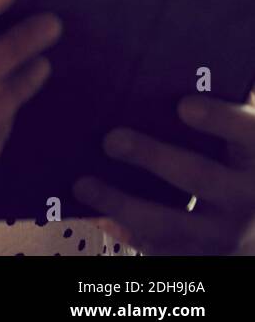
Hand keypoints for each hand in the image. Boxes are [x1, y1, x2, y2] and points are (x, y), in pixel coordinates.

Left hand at [75, 90, 254, 254]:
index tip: (184, 104)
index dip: (220, 119)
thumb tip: (179, 66)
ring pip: (170, 223)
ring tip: (83, 184)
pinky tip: (91, 211)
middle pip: (200, 176)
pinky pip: (156, 246)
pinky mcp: (196, 255)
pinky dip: (121, 228)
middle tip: (112, 140)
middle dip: (153, 157)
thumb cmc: (238, 162)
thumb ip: (220, 112)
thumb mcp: (241, 140)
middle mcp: (247, 198)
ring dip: (122, 203)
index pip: (248, 133)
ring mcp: (222, 234)